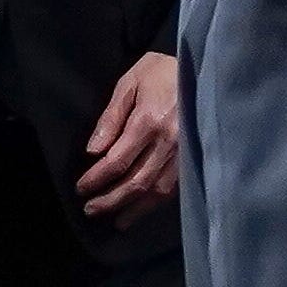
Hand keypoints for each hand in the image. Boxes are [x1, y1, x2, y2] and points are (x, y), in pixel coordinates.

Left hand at [79, 53, 181, 221]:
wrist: (205, 66)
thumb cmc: (161, 71)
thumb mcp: (130, 84)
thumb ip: (111, 117)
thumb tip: (93, 151)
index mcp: (149, 121)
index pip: (117, 161)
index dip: (97, 179)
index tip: (81, 188)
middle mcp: (169, 142)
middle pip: (137, 181)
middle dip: (112, 200)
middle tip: (91, 210)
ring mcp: (185, 152)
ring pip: (159, 190)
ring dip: (136, 209)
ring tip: (117, 221)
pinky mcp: (195, 156)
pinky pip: (177, 186)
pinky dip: (158, 202)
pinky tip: (144, 208)